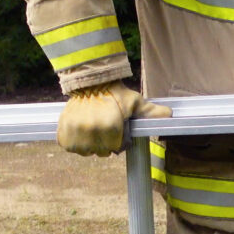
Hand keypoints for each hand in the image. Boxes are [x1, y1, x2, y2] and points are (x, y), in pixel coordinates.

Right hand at [57, 81, 171, 155]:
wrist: (88, 81)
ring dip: (88, 145)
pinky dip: (73, 142)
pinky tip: (79, 131)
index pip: (116, 147)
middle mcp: (91, 130)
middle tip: (104, 128)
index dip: (118, 140)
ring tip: (91, 129)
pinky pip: (69, 147)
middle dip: (104, 143)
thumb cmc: (114, 92)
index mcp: (110, 126)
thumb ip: (150, 112)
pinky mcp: (63, 131)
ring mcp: (75, 132)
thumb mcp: (134, 101)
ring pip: (84, 151)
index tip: (116, 130)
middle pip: (101, 152)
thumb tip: (170, 115)